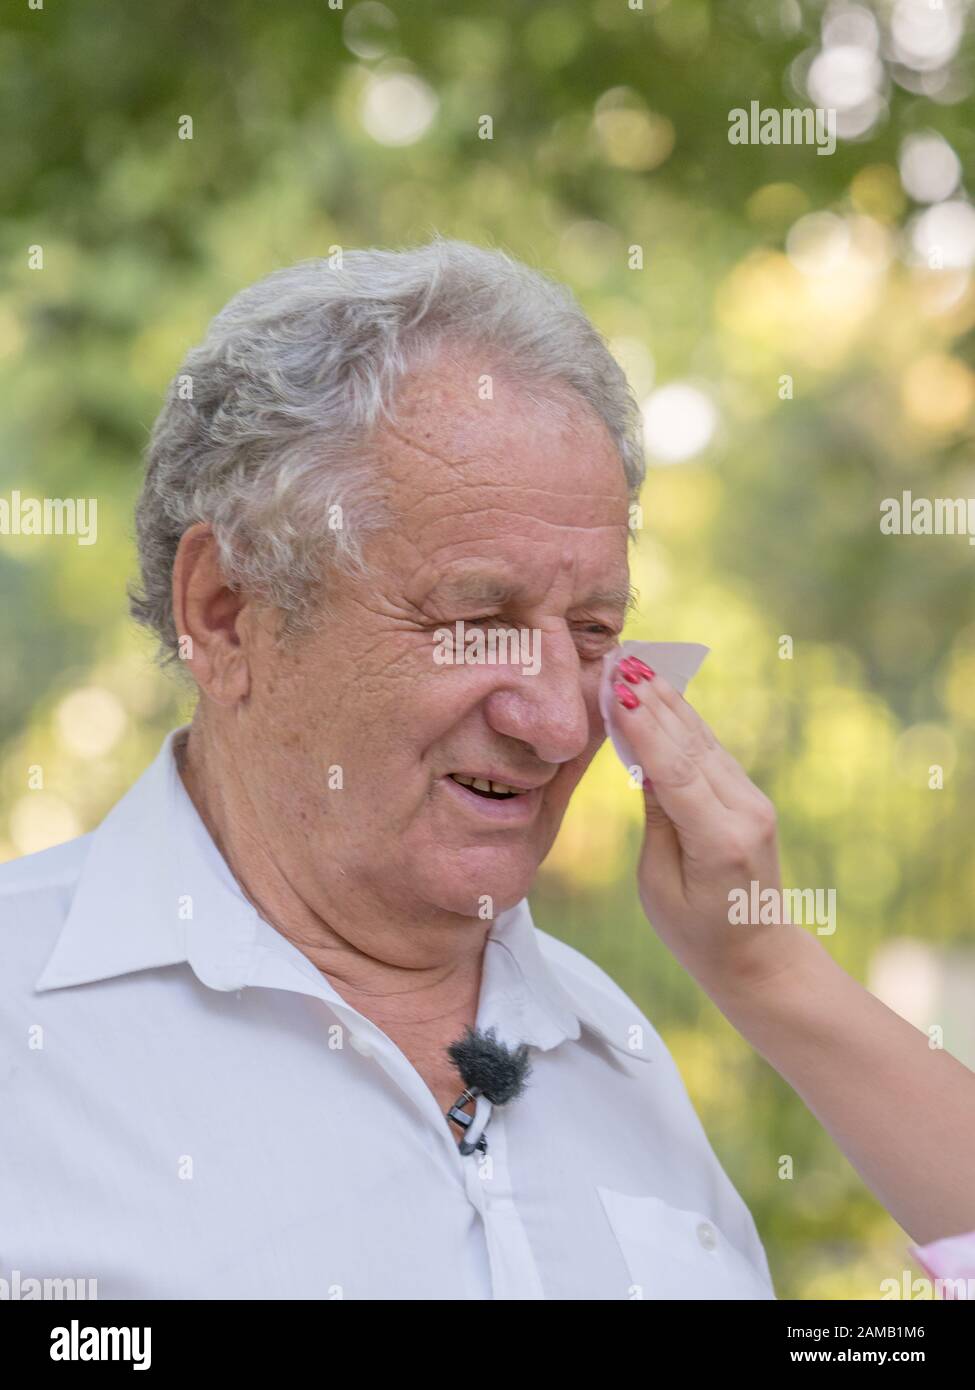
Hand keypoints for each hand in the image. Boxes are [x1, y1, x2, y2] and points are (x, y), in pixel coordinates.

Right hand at [612, 657, 795, 993]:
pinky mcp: (750, 798)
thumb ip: (657, 820)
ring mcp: (753, 802)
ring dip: (668, 701)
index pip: (676, 773)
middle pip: (692, 746)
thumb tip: (646, 762)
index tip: (618, 690)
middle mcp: (744, 813)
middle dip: (653, 701)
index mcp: (720, 843)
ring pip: (703, 741)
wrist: (759, 956)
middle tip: (621, 659)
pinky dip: (683, 722)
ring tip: (637, 663)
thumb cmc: (697, 934)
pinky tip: (662, 694)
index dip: (645, 729)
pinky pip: (711, 753)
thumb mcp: (658, 886)